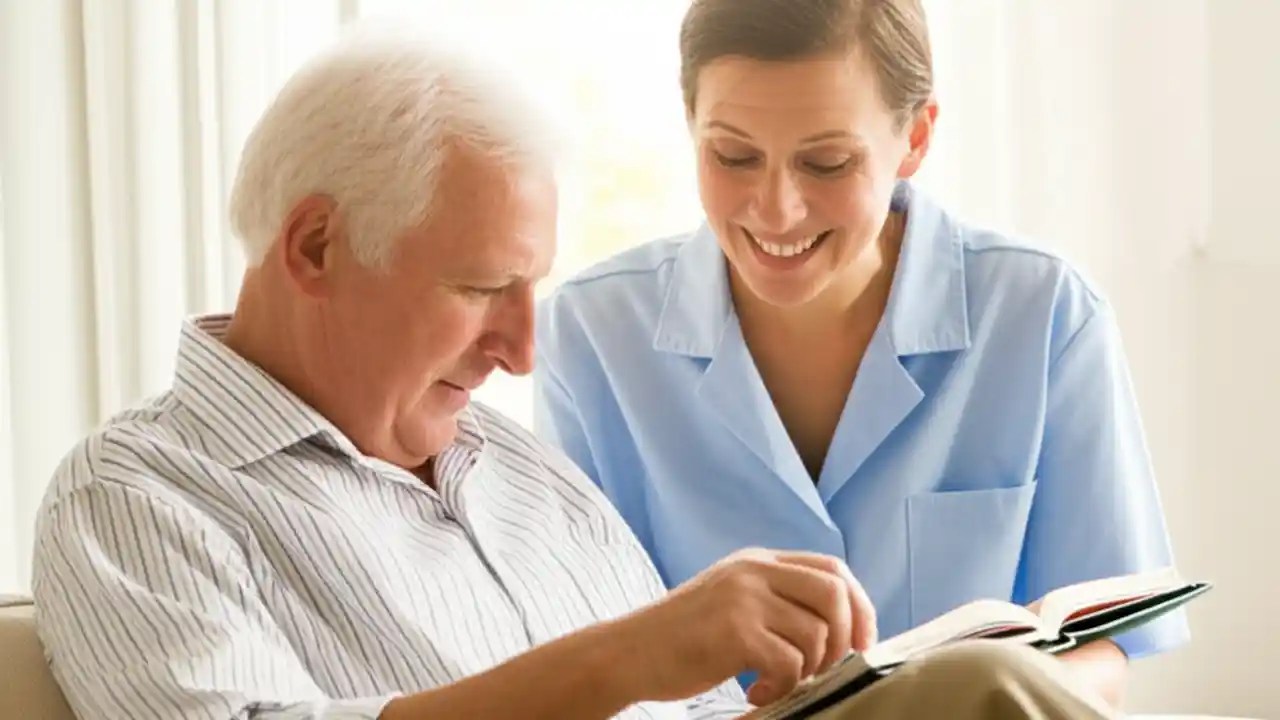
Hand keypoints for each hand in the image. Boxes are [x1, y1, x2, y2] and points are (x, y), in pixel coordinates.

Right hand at [612, 548, 876, 707]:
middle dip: (846, 638)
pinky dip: (782, 688)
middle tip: (828, 671)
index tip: (860, 644)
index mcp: (757, 561)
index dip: (859, 606)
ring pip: (815, 636)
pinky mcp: (735, 630)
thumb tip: (841, 629)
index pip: (832, 569)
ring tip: (773, 684)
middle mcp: (753, 571)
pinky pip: (790, 664)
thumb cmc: (683, 638)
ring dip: (806, 672)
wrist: (627, 652)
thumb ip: (775, 599)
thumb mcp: (731, 600)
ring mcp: (744, 597)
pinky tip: (754, 692)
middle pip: (834, 594)